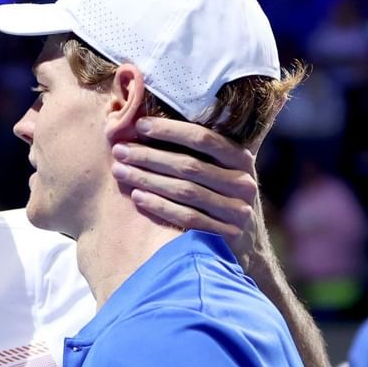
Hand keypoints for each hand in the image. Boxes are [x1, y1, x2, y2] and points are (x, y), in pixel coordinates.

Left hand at [109, 117, 263, 262]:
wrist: (247, 247)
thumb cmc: (222, 200)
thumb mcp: (222, 171)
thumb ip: (201, 150)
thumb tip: (154, 119)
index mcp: (241, 158)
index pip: (204, 138)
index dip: (170, 130)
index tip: (139, 125)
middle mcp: (243, 182)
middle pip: (189, 165)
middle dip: (150, 156)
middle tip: (120, 150)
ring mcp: (238, 210)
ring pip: (186, 191)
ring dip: (148, 179)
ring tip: (121, 171)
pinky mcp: (227, 234)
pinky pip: (187, 218)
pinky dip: (159, 206)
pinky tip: (137, 197)